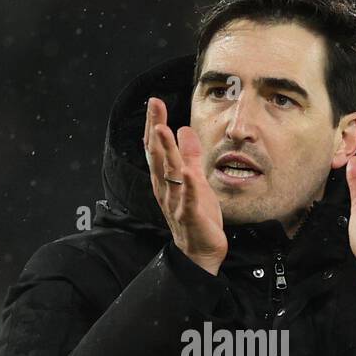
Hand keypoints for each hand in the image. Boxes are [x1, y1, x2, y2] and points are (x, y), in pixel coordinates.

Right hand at [144, 97, 226, 274]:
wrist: (201, 253)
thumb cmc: (197, 217)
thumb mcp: (196, 180)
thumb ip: (191, 156)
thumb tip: (185, 130)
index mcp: (166, 180)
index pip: (157, 148)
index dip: (154, 124)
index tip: (154, 102)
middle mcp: (166, 190)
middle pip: (158, 155)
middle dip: (156, 129)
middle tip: (154, 105)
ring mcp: (176, 203)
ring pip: (170, 174)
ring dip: (166, 152)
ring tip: (162, 130)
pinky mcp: (191, 216)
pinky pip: (189, 200)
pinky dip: (189, 186)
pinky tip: (188, 172)